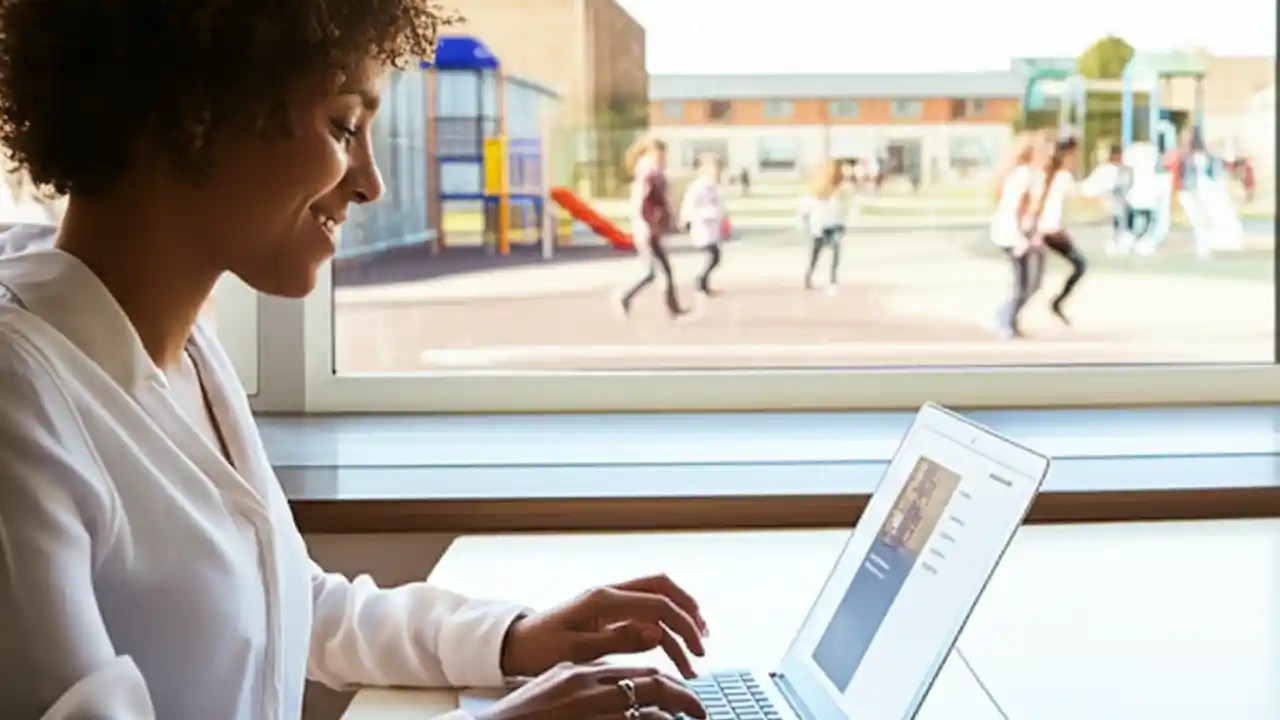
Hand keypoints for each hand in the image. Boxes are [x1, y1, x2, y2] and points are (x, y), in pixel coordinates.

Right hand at [477, 663, 705, 719]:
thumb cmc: (522, 716)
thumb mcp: (555, 686)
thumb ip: (585, 680)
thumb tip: (619, 685)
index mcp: (581, 672)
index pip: (636, 668)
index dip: (665, 680)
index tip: (680, 692)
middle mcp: (590, 687)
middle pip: (652, 683)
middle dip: (683, 696)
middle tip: (700, 711)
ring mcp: (593, 710)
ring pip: (651, 708)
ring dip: (676, 714)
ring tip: (692, 719)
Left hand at [500, 575, 708, 678]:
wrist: (515, 645)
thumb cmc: (539, 648)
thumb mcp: (576, 650)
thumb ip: (617, 640)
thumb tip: (657, 632)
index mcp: (602, 598)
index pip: (655, 601)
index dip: (682, 622)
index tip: (697, 647)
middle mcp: (610, 594)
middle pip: (662, 587)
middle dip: (688, 610)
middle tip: (703, 639)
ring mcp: (611, 603)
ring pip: (657, 601)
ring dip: (678, 625)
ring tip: (693, 658)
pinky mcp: (610, 615)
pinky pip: (645, 617)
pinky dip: (663, 633)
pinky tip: (673, 654)